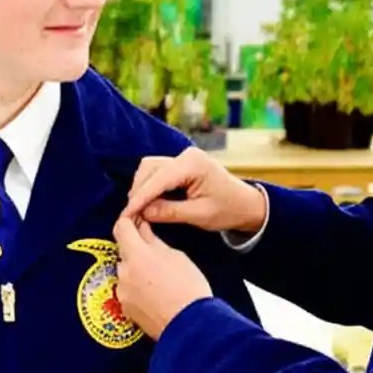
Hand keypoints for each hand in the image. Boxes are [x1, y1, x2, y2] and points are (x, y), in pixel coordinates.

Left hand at [112, 216, 211, 340]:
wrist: (190, 326)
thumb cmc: (189, 289)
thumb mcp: (176, 257)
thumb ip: (154, 242)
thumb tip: (143, 229)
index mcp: (136, 255)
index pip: (121, 227)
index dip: (129, 221)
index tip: (138, 221)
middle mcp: (124, 272)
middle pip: (124, 253)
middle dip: (137, 251)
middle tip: (158, 255)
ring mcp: (123, 293)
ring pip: (126, 273)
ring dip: (137, 272)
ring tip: (161, 280)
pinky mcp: (126, 309)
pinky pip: (128, 291)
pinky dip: (138, 289)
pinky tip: (156, 295)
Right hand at [120, 147, 266, 233]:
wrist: (246, 204)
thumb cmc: (228, 210)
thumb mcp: (199, 215)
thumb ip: (169, 212)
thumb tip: (143, 212)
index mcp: (193, 164)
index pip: (158, 179)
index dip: (140, 197)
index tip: (126, 214)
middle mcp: (186, 155)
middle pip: (149, 169)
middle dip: (138, 192)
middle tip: (131, 216)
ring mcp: (183, 158)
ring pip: (150, 168)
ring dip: (142, 188)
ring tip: (139, 211)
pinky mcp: (181, 165)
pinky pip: (157, 172)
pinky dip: (149, 186)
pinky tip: (148, 203)